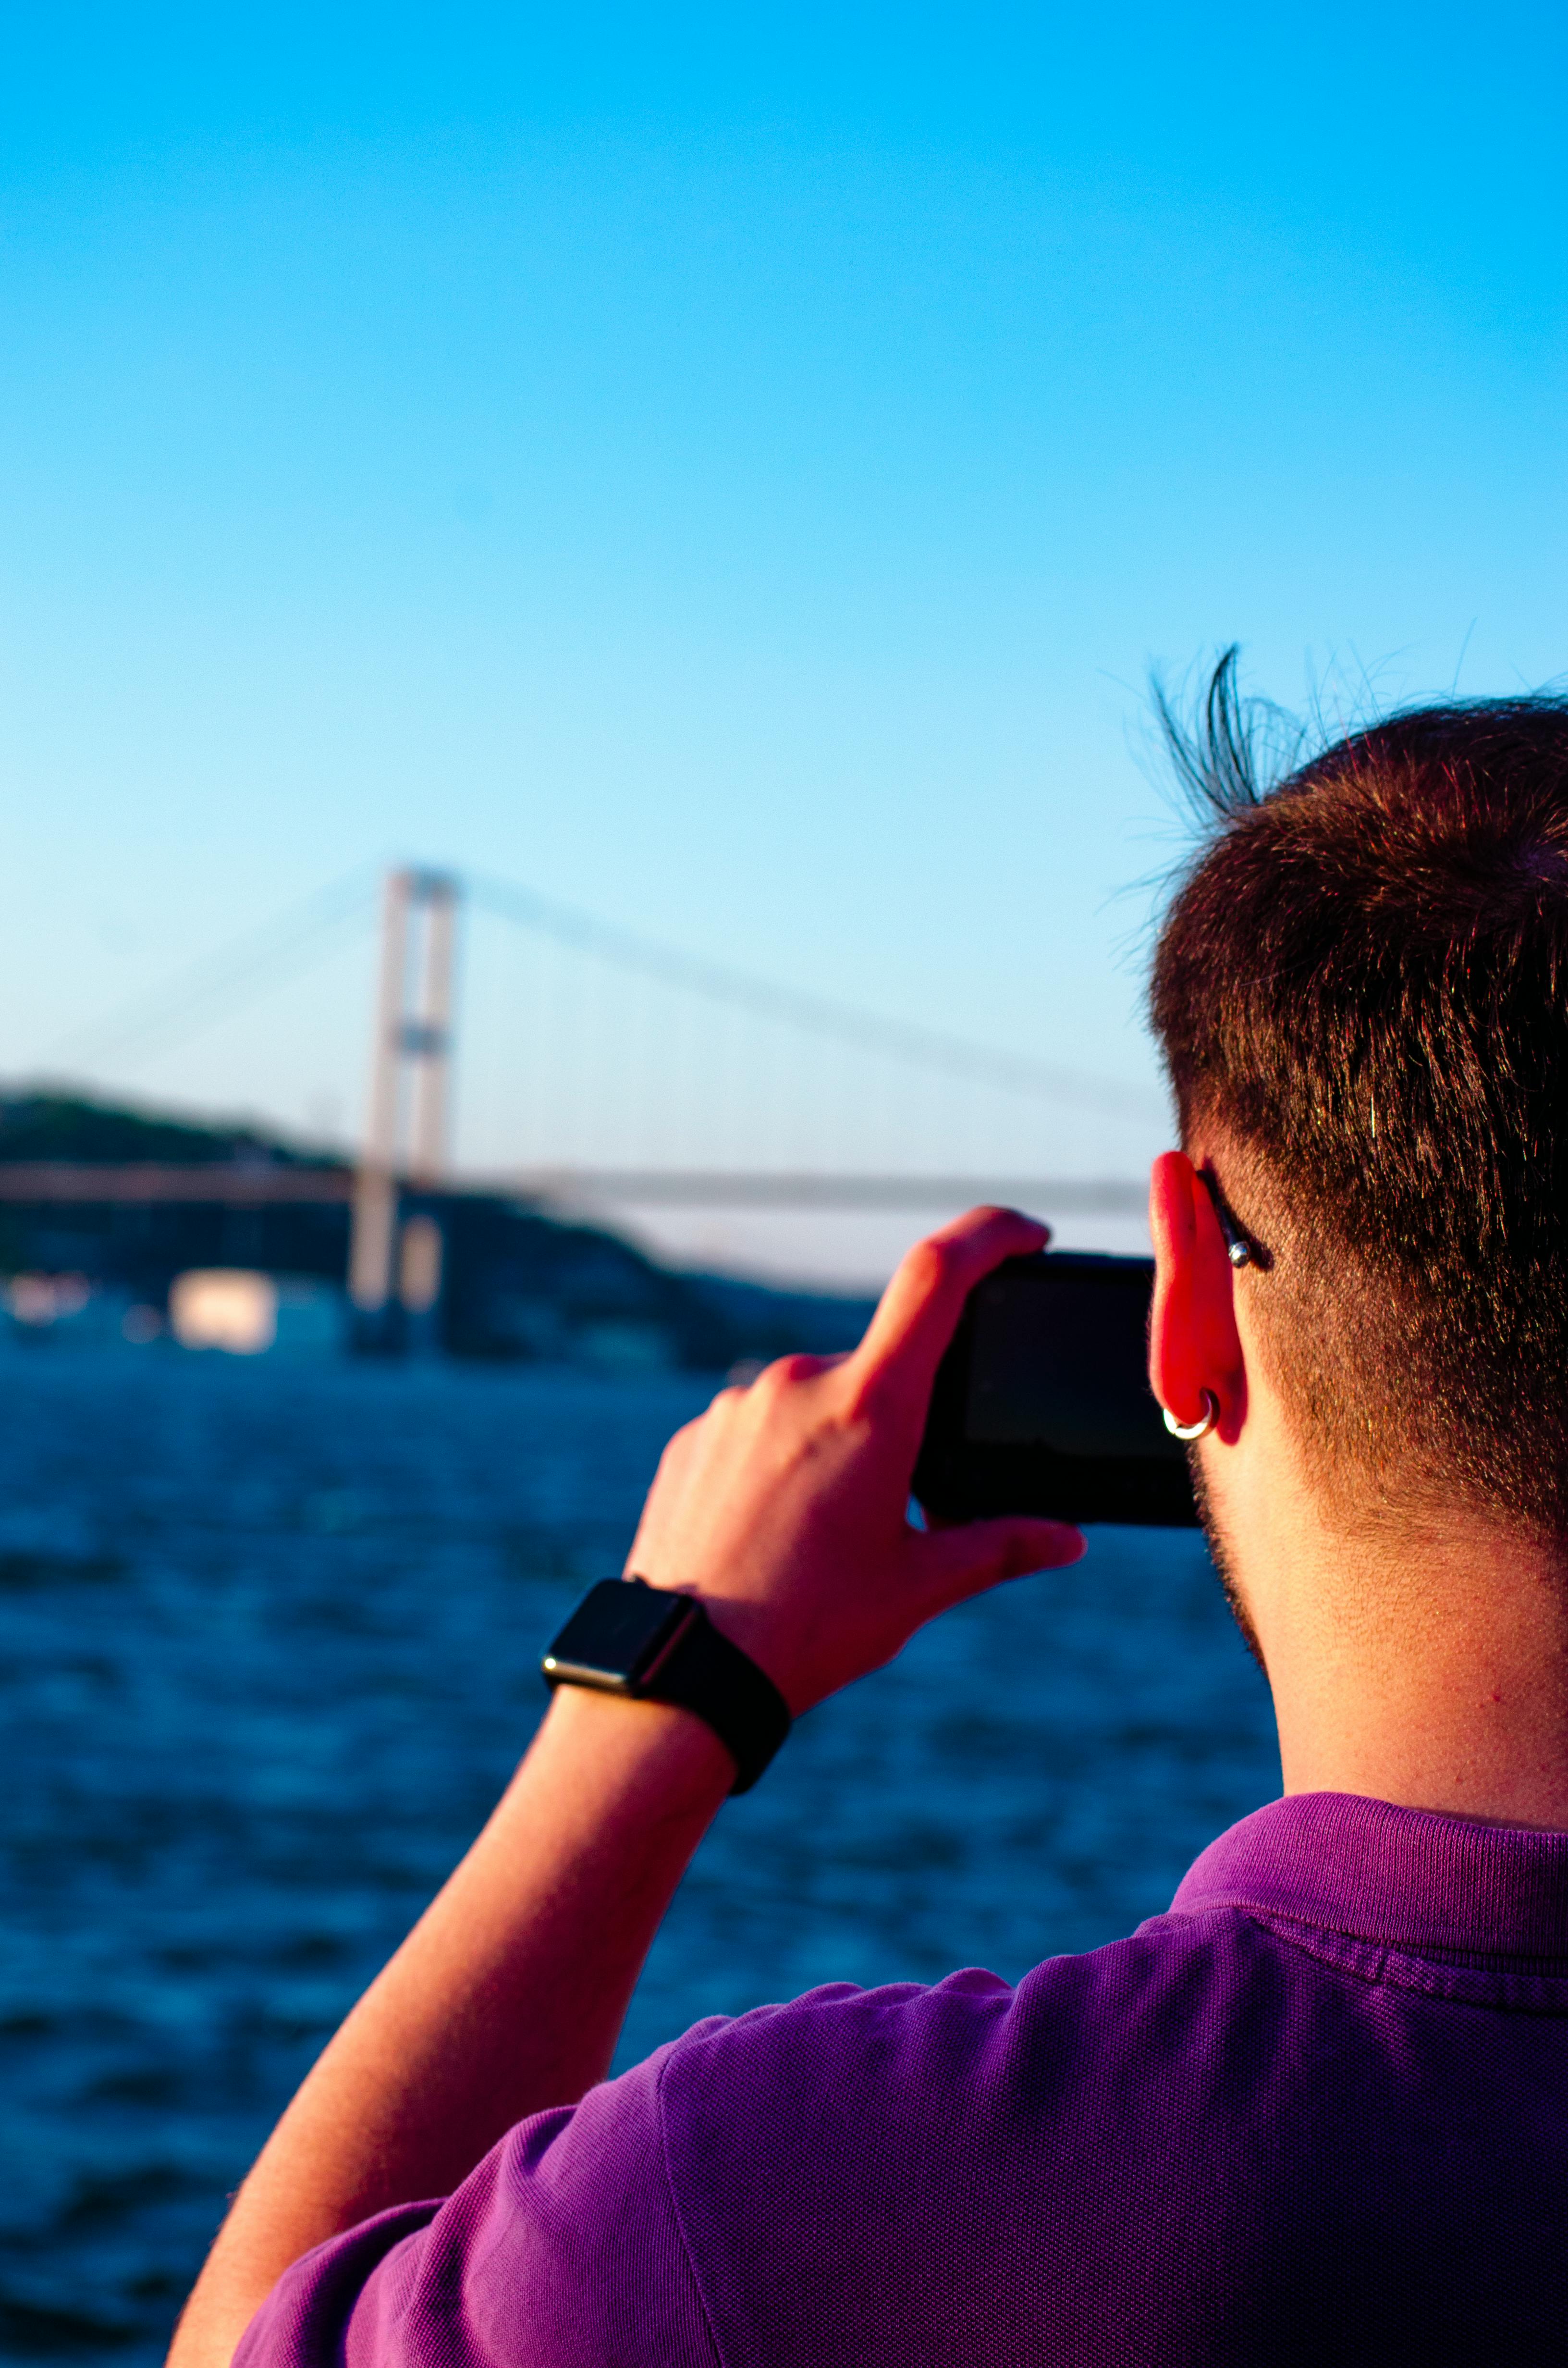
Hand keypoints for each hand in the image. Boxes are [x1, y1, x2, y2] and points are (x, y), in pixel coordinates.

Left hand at [625, 1207, 1084, 1713]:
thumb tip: (1067, 1539)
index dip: (989, 1236)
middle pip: (881, 1367)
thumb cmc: (809, 1629)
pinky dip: (783, 1465)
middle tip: (907, 1505)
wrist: (684, 1671)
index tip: (1024, 1234)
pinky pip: (758, 1430)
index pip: (937, 1276)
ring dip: (839, 1446)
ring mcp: (738, 1407)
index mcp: (871, 1408)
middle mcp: (799, 1384)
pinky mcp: (695, 1437)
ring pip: (816, 1401)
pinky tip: (778, 1535)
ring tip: (829, 1537)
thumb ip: (1000, 1548)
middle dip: (905, 1420)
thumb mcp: (918, 1587)